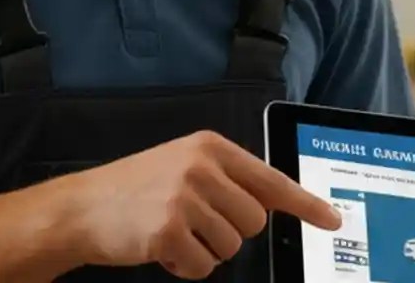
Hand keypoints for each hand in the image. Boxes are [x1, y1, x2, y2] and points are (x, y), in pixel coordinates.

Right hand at [67, 130, 340, 278]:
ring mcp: (185, 197)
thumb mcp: (184, 167)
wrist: (80, 208)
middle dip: (228, 232)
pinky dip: (186, 267)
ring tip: (171, 231)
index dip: (306, 204)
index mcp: (211, 147)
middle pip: (254, 222)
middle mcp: (201, 167)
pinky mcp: (168, 230)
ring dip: (205, 250)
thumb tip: (273, 204)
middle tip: (192, 222)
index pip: (271, 179)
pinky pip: (204, 267)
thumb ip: (227, 180)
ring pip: (231, 247)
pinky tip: (160, 247)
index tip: (333, 219)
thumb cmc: (136, 190)